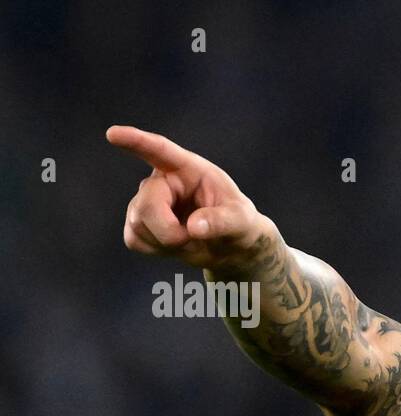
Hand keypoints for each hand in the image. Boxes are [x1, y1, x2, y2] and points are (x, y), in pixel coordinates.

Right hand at [107, 125, 273, 270]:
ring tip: (190, 239)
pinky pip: (134, 240)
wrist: (230, 246)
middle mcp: (162, 181)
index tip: (114, 134)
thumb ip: (221, 221)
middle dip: (169, 232)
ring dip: (167, 243)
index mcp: (189, 169)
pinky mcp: (138, 223)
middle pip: (146, 206)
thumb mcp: (242, 220)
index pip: (160, 151)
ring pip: (137, 224)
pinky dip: (156, 250)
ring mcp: (146, 201)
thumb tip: (193, 228)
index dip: (136, 142)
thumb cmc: (238, 223)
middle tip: (193, 239)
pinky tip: (174, 245)